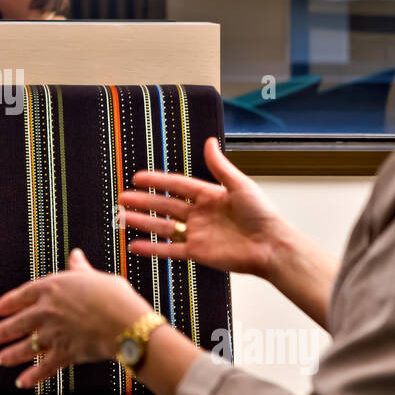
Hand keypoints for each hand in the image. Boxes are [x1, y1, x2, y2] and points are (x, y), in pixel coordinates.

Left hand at [0, 249, 148, 389]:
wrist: (125, 323)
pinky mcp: (64, 353)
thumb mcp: (95, 276)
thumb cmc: (114, 297)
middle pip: (18, 322)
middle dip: (3, 331)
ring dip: (10, 355)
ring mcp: (53, 334)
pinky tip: (22, 382)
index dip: (8, 303)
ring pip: (25, 346)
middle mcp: (47, 311)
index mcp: (52, 287)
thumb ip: (80, 269)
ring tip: (0, 359)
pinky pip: (44, 367)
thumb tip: (75, 255)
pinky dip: (32, 376)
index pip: (22, 295)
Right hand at [118, 136, 291, 279]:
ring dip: (142, 222)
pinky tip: (135, 245)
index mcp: (209, 195)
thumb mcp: (240, 185)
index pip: (176, 185)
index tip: (137, 177)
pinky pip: (169, 249)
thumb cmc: (262, 215)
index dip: (157, 181)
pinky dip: (152, 248)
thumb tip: (209, 142)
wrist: (272, 247)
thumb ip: (220, 167)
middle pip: (165, 205)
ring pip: (163, 226)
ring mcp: (197, 234)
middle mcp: (200, 214)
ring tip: (122, 218)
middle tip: (122, 198)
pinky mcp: (197, 252)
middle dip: (143, 201)